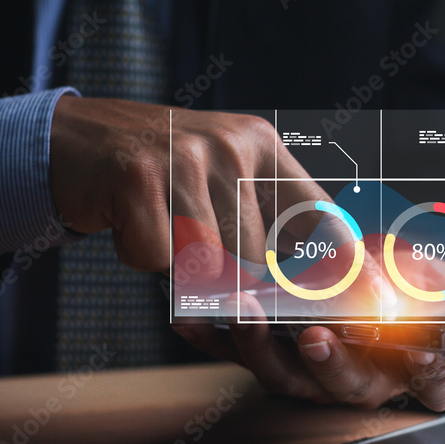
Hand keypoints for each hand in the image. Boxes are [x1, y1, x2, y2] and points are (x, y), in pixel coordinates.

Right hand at [50, 96, 444, 407]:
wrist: (76, 140)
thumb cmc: (161, 172)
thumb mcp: (224, 176)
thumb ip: (267, 218)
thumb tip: (323, 281)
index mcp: (262, 146)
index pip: (318, 214)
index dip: (342, 265)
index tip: (368, 303)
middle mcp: (231, 144)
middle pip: (254, 257)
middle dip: (228, 277)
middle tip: (200, 259)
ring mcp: (183, 155)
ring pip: (207, 263)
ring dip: (181, 267)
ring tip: (162, 230)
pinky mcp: (137, 177)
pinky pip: (157, 259)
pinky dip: (139, 256)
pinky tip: (130, 223)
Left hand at [173, 292, 444, 410]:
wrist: (368, 278)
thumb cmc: (409, 282)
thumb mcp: (434, 276)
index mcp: (414, 367)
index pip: (434, 383)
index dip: (429, 373)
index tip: (422, 353)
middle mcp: (364, 381)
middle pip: (349, 385)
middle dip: (331, 362)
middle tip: (315, 335)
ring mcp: (313, 376)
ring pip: (289, 378)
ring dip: (265, 349)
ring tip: (249, 315)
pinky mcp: (271, 360)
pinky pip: (242, 358)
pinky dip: (216, 340)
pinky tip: (196, 318)